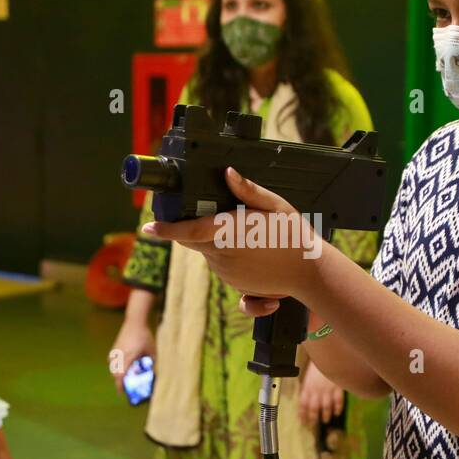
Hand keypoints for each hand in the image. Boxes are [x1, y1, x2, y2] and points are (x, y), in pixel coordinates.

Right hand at [109, 320, 154, 393]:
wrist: (134, 322)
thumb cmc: (145, 336)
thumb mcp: (152, 351)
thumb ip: (153, 364)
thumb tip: (154, 375)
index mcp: (130, 356)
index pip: (121, 374)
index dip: (120, 385)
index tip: (122, 392)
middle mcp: (120, 355)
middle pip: (115, 373)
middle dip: (119, 381)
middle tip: (125, 386)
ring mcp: (115, 352)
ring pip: (112, 368)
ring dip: (117, 374)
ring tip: (124, 376)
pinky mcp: (114, 349)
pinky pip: (112, 361)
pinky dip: (116, 367)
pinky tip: (122, 366)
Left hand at [143, 168, 326, 301]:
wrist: (310, 273)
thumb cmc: (294, 235)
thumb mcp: (276, 205)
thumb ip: (248, 191)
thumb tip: (228, 173)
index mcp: (230, 234)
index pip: (189, 232)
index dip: (165, 230)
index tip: (148, 228)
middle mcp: (223, 256)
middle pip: (193, 240)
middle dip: (192, 228)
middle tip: (213, 217)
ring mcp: (227, 273)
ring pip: (206, 252)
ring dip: (214, 241)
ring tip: (248, 235)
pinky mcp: (234, 285)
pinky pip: (219, 266)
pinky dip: (226, 256)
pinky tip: (252, 252)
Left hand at [298, 361, 343, 426]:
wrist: (328, 355)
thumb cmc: (318, 367)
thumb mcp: (308, 378)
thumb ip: (307, 389)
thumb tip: (305, 400)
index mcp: (307, 387)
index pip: (303, 404)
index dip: (302, 414)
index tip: (303, 421)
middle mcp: (316, 391)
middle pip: (314, 408)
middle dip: (313, 417)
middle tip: (314, 423)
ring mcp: (327, 390)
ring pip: (326, 407)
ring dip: (325, 415)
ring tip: (325, 420)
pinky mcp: (338, 388)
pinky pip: (338, 401)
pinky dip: (338, 408)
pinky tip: (337, 412)